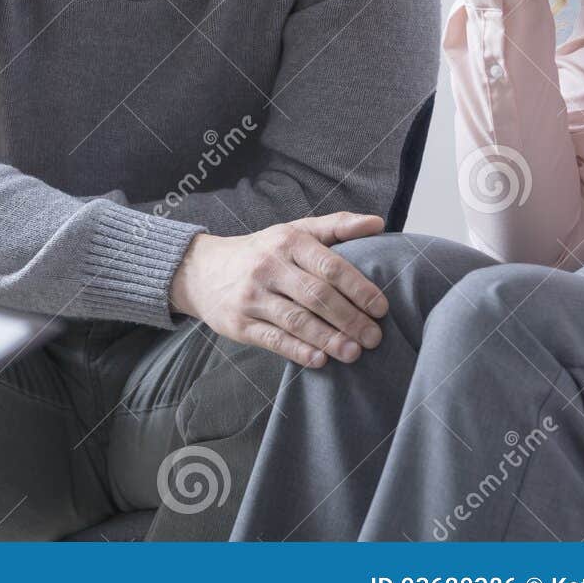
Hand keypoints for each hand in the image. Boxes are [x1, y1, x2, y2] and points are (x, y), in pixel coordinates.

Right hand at [169, 212, 389, 367]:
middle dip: (350, 319)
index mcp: (288, 241)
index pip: (330, 265)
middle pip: (316, 295)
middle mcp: (269, 266)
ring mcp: (252, 296)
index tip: (381, 308)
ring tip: (355, 353)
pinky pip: (273, 340)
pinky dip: (298, 351)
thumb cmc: (262, 252)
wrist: (202, 270)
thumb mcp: (295, 231)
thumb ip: (336, 226)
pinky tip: (321, 360)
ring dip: (329, 339)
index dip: (359, 288)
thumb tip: (378, 222)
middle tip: (374, 338)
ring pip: (297, 320)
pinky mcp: (239, 323)